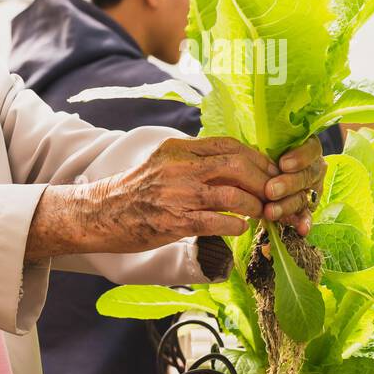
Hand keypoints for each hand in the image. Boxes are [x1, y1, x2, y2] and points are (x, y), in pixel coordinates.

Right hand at [28, 137, 275, 257]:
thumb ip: (191, 160)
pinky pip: (216, 221)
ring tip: (262, 213)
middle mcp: (180, 167)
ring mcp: (178, 195)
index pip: (229, 145)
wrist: (99, 214)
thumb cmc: (133, 191)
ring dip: (254, 205)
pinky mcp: (175, 222)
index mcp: (178, 149)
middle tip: (274, 193)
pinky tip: (241, 228)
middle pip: (237, 165)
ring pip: (232, 194)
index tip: (268, 170)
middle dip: (263, 180)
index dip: (256, 157)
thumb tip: (228, 164)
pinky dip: (236, 224)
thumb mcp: (162, 163)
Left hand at [265, 135, 324, 235]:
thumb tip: (253, 150)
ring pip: (304, 197)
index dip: (300, 157)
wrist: (259, 176)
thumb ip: (265, 151)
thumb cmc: (261, 157)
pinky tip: (302, 230)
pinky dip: (304, 223)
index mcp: (307, 148)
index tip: (283, 164)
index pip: (311, 150)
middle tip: (270, 191)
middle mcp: (313, 168)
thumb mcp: (264, 149)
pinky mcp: (306, 208)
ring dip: (288, 206)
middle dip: (288, 184)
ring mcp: (312, 190)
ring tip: (271, 212)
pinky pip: (307, 215)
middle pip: (307, 176)